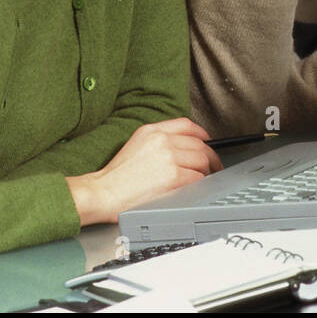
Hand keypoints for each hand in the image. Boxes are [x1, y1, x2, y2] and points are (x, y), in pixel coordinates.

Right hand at [69, 118, 222, 225]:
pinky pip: (198, 177)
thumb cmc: (116, 177)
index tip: (207, 141)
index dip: (201, 133)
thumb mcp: (135, 145)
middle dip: (209, 156)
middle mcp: (161, 140)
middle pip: (199, 144)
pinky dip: (200, 183)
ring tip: (202, 179)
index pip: (186, 125)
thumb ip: (158, 142)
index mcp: (151, 130)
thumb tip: (181, 148)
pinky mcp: (174, 176)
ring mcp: (169, 157)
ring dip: (206, 171)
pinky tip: (193, 188)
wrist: (104, 193)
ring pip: (202, 160)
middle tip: (213, 166)